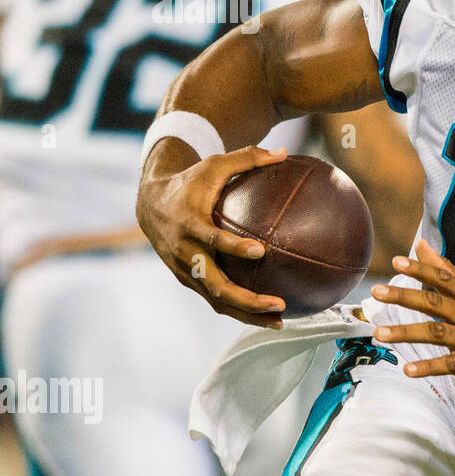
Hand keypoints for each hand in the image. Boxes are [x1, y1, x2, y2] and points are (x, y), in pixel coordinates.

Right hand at [136, 141, 288, 326]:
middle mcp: (185, 253)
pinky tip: (269, 314)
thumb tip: (283, 153)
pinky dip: (240, 310)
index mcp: (189, 225)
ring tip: (281, 322)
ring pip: (216, 300)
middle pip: (215, 285)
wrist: (150, 202)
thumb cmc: (190, 181)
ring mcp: (185, 271)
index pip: (211, 239)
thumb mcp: (215, 165)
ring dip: (247, 314)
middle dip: (246, 299)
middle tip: (279, 304)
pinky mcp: (189, 280)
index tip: (259, 250)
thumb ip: (248, 158)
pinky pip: (216, 299)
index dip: (233, 247)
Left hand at [371, 240, 454, 398]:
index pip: (443, 279)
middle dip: (404, 296)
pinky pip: (448, 364)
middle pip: (434, 303)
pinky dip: (428, 367)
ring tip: (379, 333)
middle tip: (377, 292)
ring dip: (406, 333)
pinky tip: (408, 369)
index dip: (421, 270)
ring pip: (436, 333)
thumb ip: (447, 272)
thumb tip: (422, 246)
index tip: (397, 262)